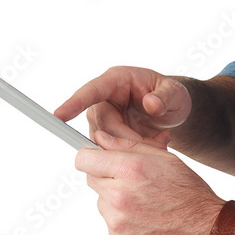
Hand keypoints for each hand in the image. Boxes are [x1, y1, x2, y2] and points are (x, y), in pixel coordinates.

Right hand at [53, 66, 192, 147]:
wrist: (173, 111)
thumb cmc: (172, 96)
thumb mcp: (175, 93)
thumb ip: (165, 97)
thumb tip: (151, 104)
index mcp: (117, 80)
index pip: (92, 91)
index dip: (75, 102)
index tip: (59, 115)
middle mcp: (105, 98)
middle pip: (101, 125)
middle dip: (124, 141)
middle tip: (154, 145)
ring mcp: (105, 118)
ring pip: (105, 142)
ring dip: (130, 150)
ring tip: (160, 144)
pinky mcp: (109, 135)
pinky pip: (112, 150)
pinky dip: (133, 154)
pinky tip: (156, 146)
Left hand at [76, 130, 223, 234]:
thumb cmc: (191, 196)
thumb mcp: (165, 160)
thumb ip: (128, 146)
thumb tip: (100, 139)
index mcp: (130, 170)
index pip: (84, 159)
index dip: (91, 156)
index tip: (98, 158)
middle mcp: (118, 197)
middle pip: (91, 180)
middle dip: (107, 177)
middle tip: (134, 181)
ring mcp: (116, 223)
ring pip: (102, 203)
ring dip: (116, 200)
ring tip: (146, 204)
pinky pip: (111, 225)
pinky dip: (124, 221)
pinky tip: (147, 221)